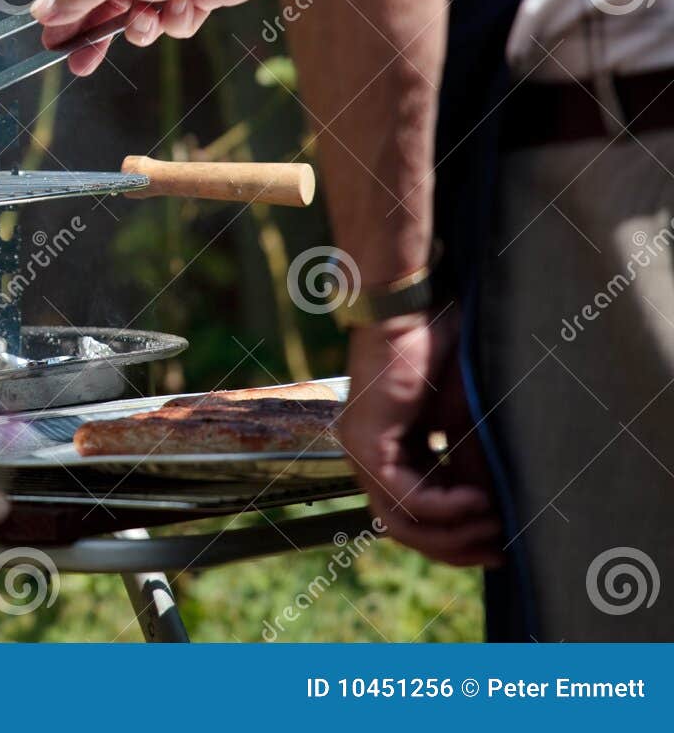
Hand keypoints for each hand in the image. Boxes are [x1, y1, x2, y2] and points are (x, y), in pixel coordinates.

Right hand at [29, 0, 275, 74]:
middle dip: (103, 32)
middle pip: (109, 1)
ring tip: (153, 19)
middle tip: (82, 64)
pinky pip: (172, 19)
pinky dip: (177, 18)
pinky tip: (187, 5)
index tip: (54, 43)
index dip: (68, 13)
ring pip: (141, 15)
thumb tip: (41, 11)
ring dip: (147, 23)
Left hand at [337, 308, 503, 566]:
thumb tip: (495, 517)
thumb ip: (470, 469)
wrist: (418, 311)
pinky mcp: (366, 443)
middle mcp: (368, 458)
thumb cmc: (443, 353)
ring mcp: (361, 452)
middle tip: (501, 552)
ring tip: (496, 523)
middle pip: (405, 529)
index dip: (458, 539)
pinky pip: (404, 495)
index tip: (502, 546)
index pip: (415, 515)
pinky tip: (479, 499)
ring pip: (400, 521)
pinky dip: (445, 505)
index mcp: (391, 452)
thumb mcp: (465, 423)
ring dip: (453, 532)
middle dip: (456, 547)